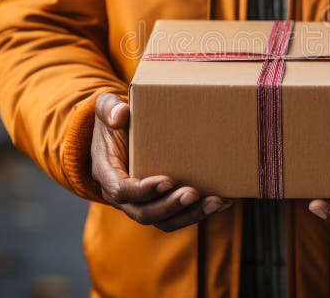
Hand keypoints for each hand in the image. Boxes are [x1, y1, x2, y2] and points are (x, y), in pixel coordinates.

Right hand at [91, 92, 232, 231]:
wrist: (119, 133)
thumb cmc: (114, 120)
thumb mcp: (107, 107)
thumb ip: (109, 108)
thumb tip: (120, 115)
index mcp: (108, 174)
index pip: (122, 190)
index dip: (144, 190)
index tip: (168, 180)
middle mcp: (124, 196)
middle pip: (145, 213)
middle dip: (171, 206)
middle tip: (194, 193)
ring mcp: (143, 203)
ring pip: (165, 221)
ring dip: (191, 214)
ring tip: (215, 202)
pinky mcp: (161, 204)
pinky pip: (179, 216)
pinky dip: (200, 211)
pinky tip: (223, 201)